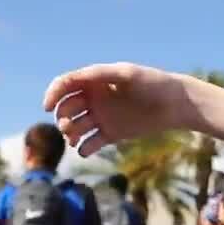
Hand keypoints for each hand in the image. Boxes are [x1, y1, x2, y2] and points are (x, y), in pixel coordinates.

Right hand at [43, 63, 190, 156]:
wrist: (176, 105)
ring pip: (75, 128)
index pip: (64, 85)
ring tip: (75, 140)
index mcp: (95, 81)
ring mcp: (102, 117)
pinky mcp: (111, 134)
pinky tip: (85, 150)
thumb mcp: (127, 74)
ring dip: (69, 134)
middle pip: (66, 108)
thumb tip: (75, 77)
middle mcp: (95, 98)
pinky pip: (90, 144)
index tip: (47, 107)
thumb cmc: (154, 84)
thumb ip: (101, 74)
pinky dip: (84, 149)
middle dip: (62, 117)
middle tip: (69, 126)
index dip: (52, 94)